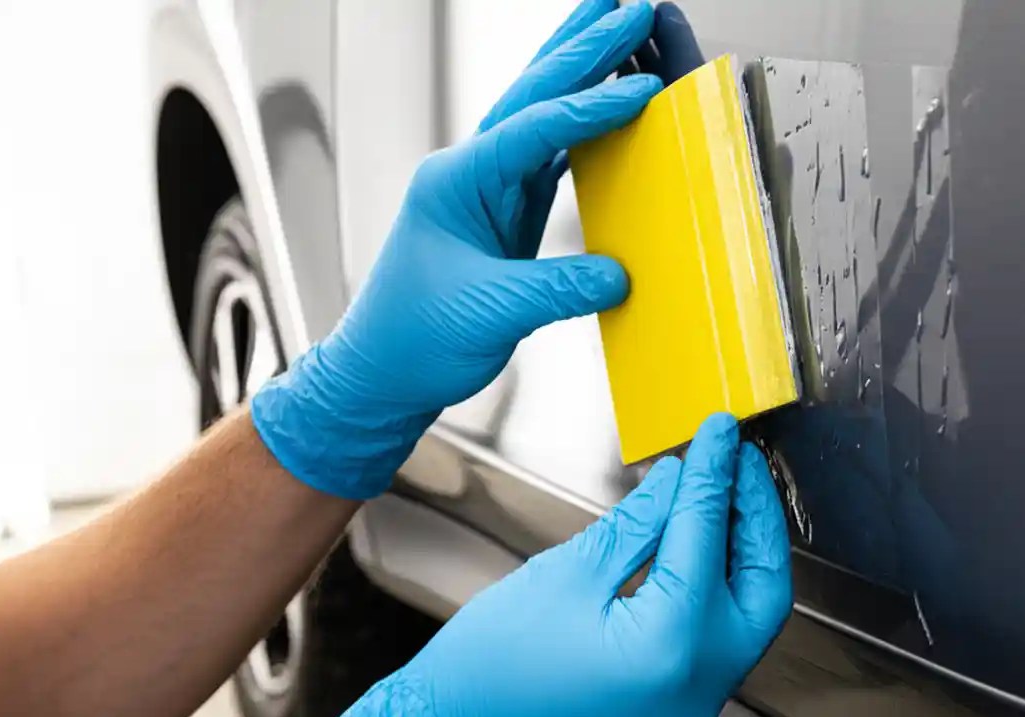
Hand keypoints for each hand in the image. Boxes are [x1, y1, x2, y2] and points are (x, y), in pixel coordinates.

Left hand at [250, 0, 661, 498]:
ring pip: (542, 114)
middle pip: (533, 93)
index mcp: (456, 180)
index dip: (589, 107)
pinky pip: (553, 156)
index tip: (640, 89)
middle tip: (630, 8)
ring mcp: (490, 190)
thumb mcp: (489, 313)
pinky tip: (609, 109)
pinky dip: (584, 127)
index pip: (532, 128)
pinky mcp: (508, 214)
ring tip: (618, 28)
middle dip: (583, 47)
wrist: (384, 372)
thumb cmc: (411, 339)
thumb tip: (619, 273)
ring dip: (581, 70)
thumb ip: (557, 289)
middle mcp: (471, 173)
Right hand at [344, 414, 793, 716]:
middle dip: (755, 512)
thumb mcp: (566, 575)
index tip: (716, 430)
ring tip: (719, 490)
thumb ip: (637, 525)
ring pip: (752, 612)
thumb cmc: (490, 668)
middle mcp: (698, 681)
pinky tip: (699, 543)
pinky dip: (720, 584)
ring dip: (742, 547)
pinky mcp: (678, 705)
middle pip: (764, 581)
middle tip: (737, 458)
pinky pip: (721, 636)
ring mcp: (693, 702)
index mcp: (671, 642)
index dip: (712, 470)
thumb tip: (678, 480)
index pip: (706, 533)